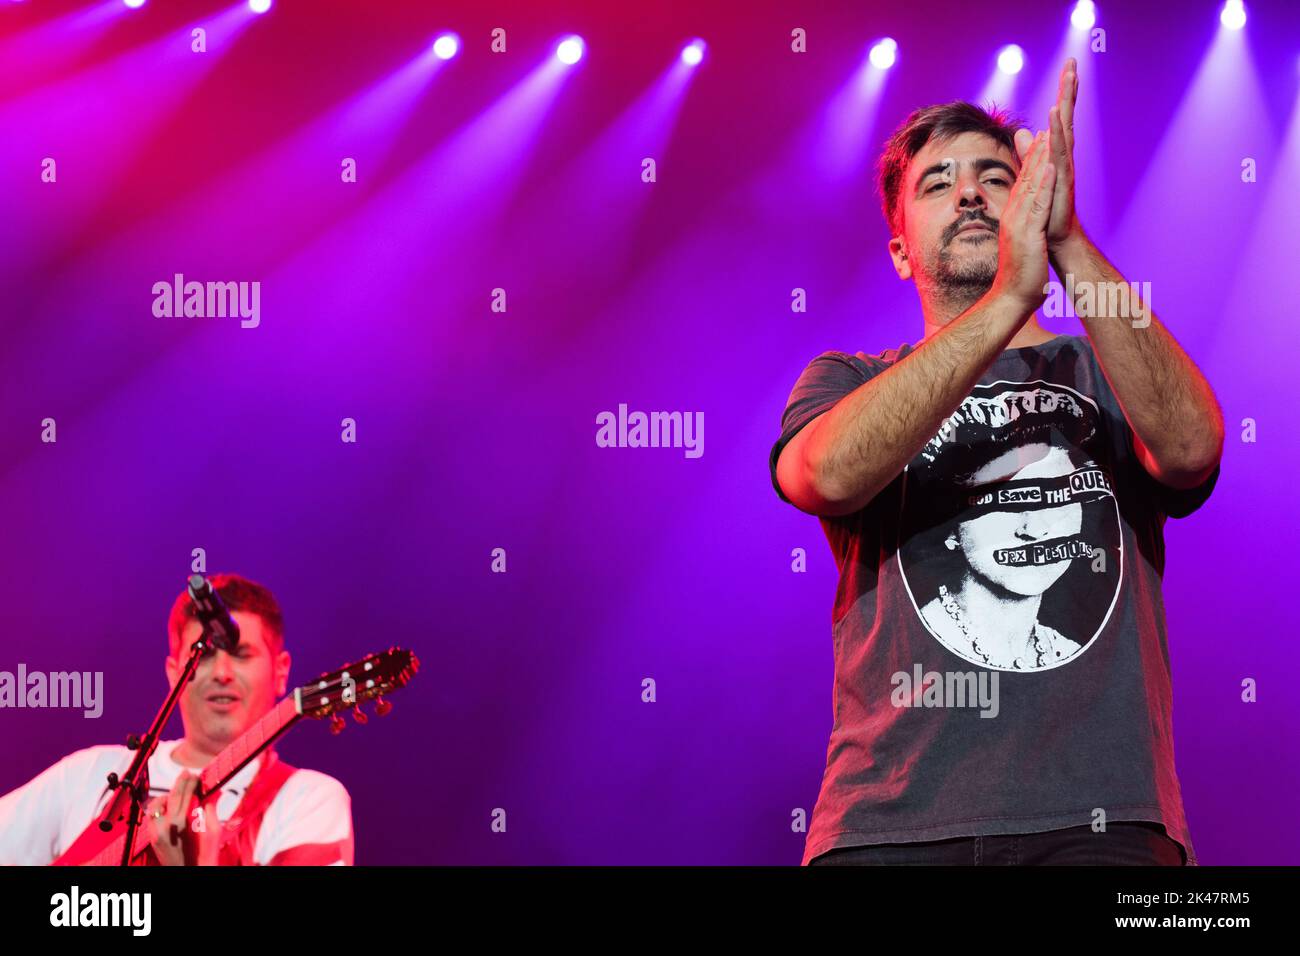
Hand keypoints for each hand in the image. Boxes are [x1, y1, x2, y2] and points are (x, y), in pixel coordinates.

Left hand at [145, 771, 219, 865]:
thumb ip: (211, 811)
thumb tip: (214, 795)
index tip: (197, 775)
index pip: (186, 793)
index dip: (192, 781)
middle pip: (172, 795)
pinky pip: (152, 815)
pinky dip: (159, 807)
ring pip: (157, 804)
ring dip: (167, 795)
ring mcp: (156, 831)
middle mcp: (166, 825)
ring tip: (177, 791)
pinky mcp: (152, 837)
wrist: (188, 875)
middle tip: (187, 774)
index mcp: (182, 822)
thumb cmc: (203, 858)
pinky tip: (167, 806)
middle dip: (181, 782)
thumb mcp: (213, 833)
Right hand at [990, 128, 1055, 313]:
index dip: (1031, 163)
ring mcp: (1019, 224)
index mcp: (1012, 219)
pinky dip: (1045, 184)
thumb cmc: (1019, 277)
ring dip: (1039, 161)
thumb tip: (1025, 229)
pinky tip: (1052, 167)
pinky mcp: (1028, 233)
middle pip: (1025, 180)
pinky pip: (1038, 204)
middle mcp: (1012, 217)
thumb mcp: (1022, 248)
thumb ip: (1024, 233)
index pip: (1022, 186)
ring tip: (1048, 139)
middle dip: (1035, 154)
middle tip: (1043, 130)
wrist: (1011, 298)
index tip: (1039, 144)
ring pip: (1031, 186)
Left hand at [1047, 58, 1081, 249]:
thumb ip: (1030, 152)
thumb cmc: (1047, 207)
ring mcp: (1065, 165)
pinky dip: (1058, 132)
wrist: (1054, 235)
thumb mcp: (1033, 174)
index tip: (1068, 68)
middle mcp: (1063, 155)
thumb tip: (1024, 133)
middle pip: (1067, 116)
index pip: (1060, 118)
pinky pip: (1060, 150)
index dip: (1064, 94)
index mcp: (1056, 152)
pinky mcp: (1062, 177)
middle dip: (1070, 90)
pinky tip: (1057, 115)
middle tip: (1073, 63)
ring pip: (1066, 128)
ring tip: (1069, 79)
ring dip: (1066, 104)